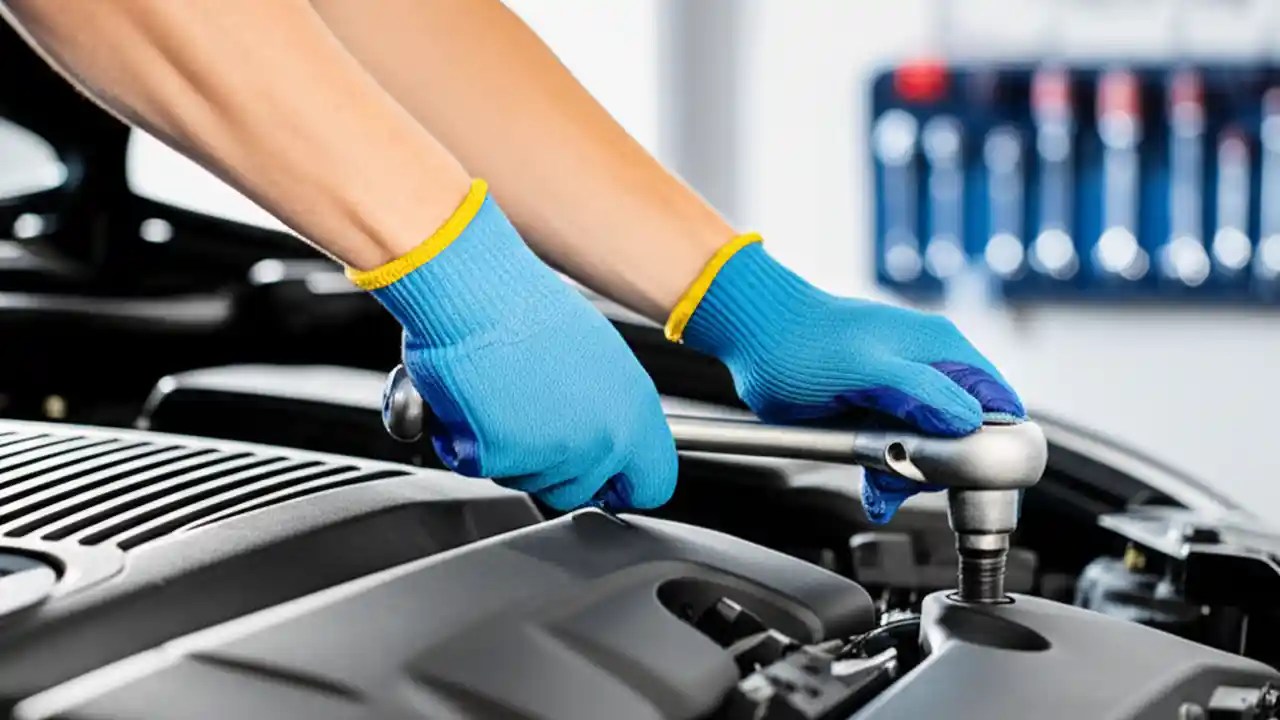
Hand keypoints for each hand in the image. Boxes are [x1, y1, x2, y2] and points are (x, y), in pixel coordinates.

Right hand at [357, 181, 676, 510]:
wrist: (476, 292)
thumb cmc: (527, 310)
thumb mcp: (600, 358)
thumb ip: (614, 410)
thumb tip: (614, 437)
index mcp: (636, 414)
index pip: (652, 485)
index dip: (625, 483)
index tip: (610, 478)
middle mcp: (601, 441)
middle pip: (580, 490)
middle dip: (555, 467)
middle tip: (535, 417)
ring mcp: (553, 455)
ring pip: (529, 482)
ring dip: (512, 453)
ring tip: (506, 396)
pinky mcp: (502, 458)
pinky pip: (483, 470)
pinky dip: (471, 444)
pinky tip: (479, 402)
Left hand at [676, 239, 1023, 522]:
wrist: (752, 334)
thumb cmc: (802, 342)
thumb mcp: (866, 370)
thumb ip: (921, 392)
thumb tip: (969, 420)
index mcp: (943, 350)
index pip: (999, 404)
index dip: (996, 444)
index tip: (971, 475)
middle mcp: (931, 367)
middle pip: (967, 434)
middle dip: (941, 466)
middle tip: (904, 475)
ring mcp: (903, 389)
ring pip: (931, 448)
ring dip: (909, 475)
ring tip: (879, 486)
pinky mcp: (877, 408)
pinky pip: (898, 449)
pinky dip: (888, 473)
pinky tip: (873, 491)